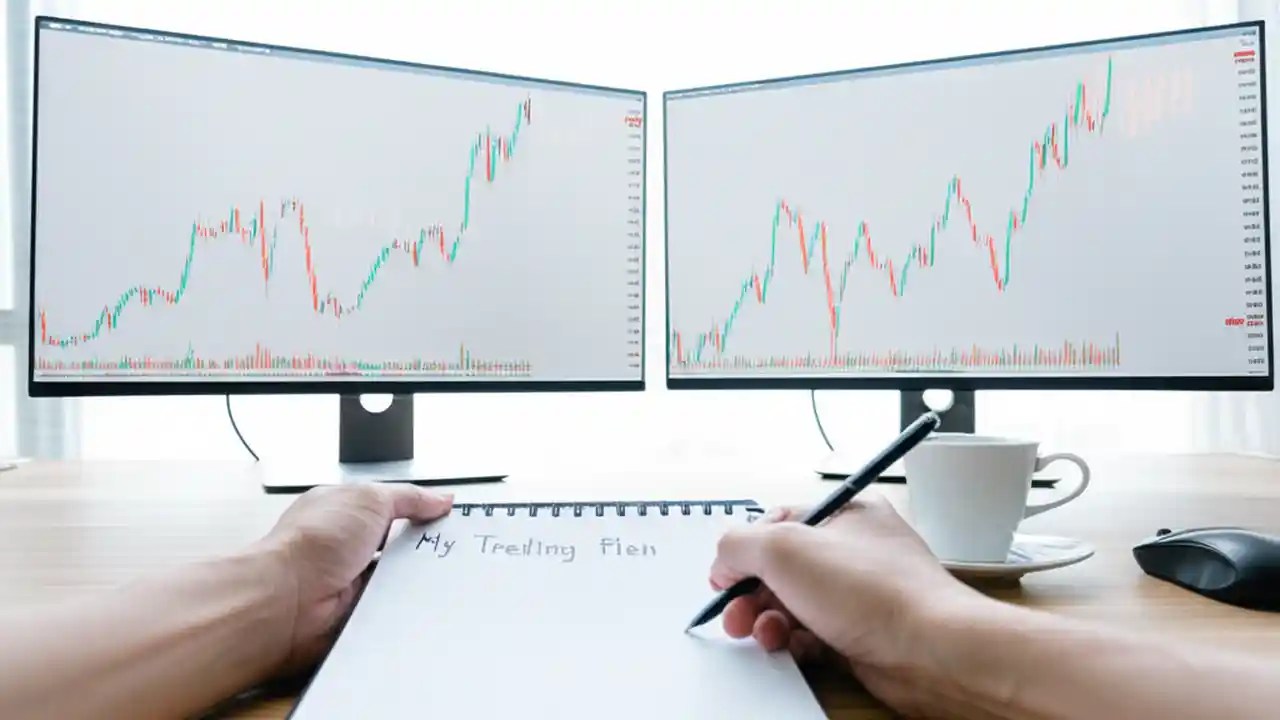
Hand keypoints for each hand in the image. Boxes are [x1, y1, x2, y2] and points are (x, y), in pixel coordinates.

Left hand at [257, 484, 453, 672]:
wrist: (286, 601)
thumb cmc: (316, 542)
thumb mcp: (370, 499)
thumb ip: (409, 498)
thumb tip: (441, 499)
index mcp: (343, 508)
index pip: (389, 506)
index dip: (419, 510)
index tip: (449, 518)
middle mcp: (344, 543)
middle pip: (396, 543)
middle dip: (421, 547)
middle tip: (455, 549)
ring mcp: (348, 578)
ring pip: (396, 577)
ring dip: (412, 577)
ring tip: (442, 575)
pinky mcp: (354, 611)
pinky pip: (390, 606)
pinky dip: (402, 604)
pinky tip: (421, 600)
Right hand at [709, 490, 992, 712]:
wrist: (931, 651)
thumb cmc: (874, 591)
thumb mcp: (784, 548)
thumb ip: (739, 544)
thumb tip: (724, 559)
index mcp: (844, 512)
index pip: (777, 522)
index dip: (745, 550)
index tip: (724, 576)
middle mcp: (853, 550)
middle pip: (781, 568)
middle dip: (751, 593)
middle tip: (736, 615)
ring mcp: (858, 594)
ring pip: (794, 604)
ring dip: (769, 620)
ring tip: (765, 635)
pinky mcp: (861, 633)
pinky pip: (812, 635)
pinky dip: (794, 642)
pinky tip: (792, 648)